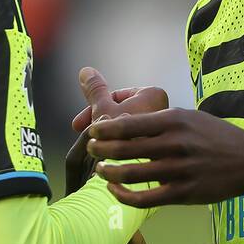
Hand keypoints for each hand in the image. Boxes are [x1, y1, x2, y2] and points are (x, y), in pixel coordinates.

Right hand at [63, 67, 167, 195]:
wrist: (143, 173)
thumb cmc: (123, 137)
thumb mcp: (102, 110)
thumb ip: (95, 90)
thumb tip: (85, 70)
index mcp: (153, 94)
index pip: (117, 95)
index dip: (94, 108)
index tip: (79, 126)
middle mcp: (163, 108)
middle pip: (123, 112)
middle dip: (102, 125)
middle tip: (87, 136)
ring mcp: (164, 129)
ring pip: (129, 129)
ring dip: (110, 137)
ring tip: (95, 148)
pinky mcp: (162, 147)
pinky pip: (138, 141)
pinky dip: (123, 146)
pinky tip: (108, 157)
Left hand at [87, 107, 243, 207]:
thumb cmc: (216, 136)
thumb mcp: (190, 118)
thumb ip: (160, 121)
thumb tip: (126, 123)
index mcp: (175, 121)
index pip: (129, 124)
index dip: (104, 129)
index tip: (91, 131)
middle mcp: (175, 144)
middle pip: (125, 149)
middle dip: (100, 150)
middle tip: (90, 150)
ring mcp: (179, 170)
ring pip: (131, 175)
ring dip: (108, 173)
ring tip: (98, 169)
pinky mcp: (184, 193)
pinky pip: (145, 199)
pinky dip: (124, 196)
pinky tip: (114, 191)